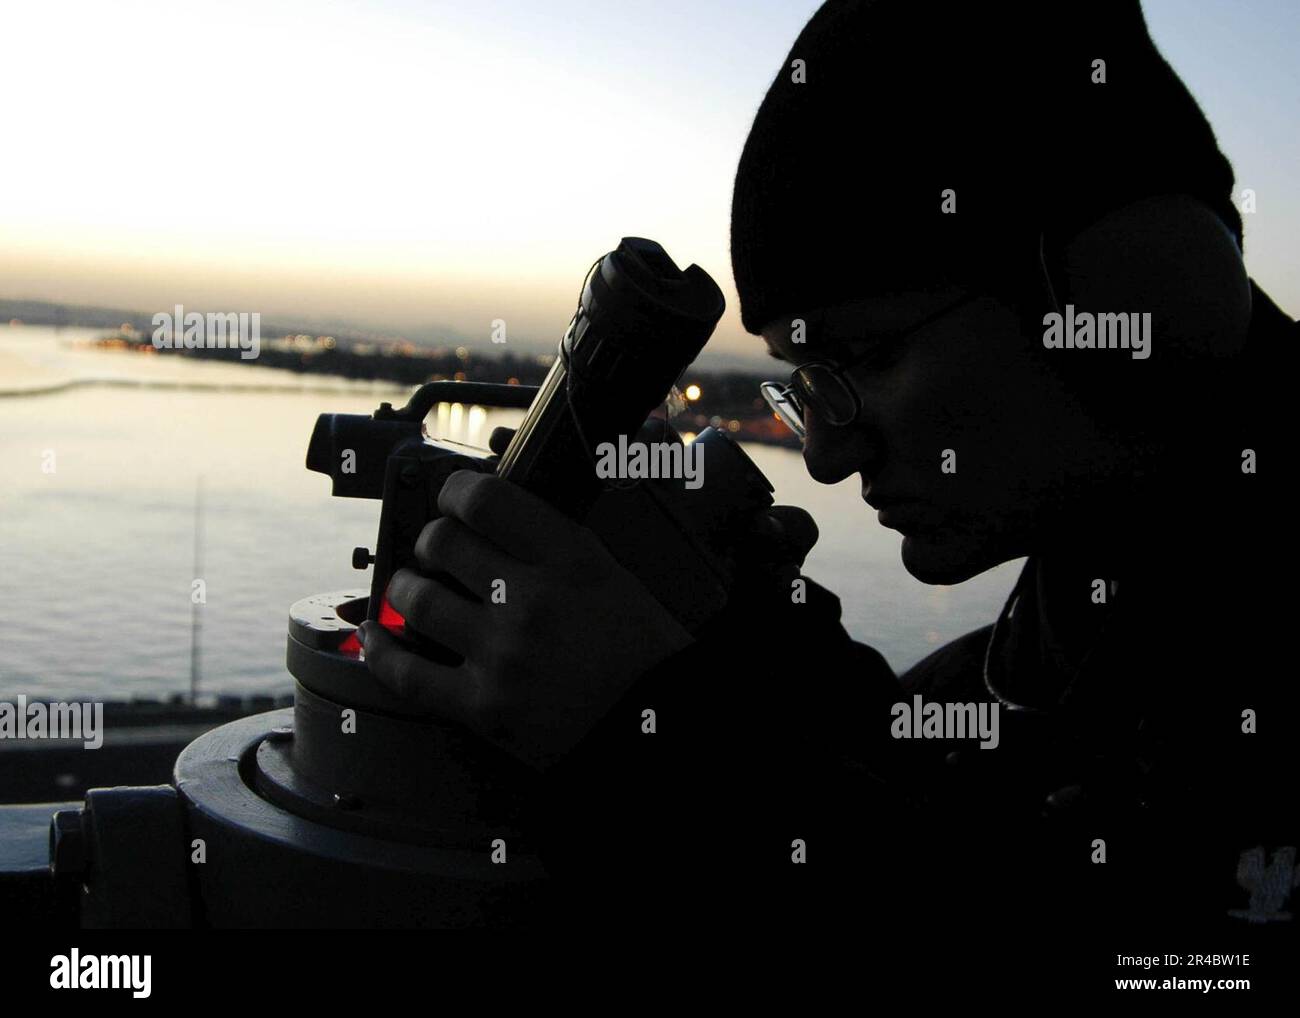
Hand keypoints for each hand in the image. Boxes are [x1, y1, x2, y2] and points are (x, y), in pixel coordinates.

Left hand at [358, 461, 694, 770]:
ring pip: (416, 599)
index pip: (485, 500)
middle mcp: (532, 600)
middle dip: (431, 539)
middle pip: (443, 542)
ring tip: (411, 588)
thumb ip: (555, 545)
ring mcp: (503, 654)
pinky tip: (375, 635)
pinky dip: (381, 649)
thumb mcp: (613, 577)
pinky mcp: (482, 707)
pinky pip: (407, 673)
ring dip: (405, 587)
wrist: (656, 728)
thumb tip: (493, 517)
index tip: (451, 498)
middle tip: (435, 549)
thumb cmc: (643, 656)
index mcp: (573, 561)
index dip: (454, 491)